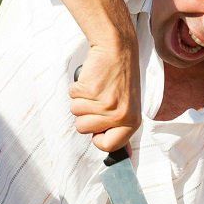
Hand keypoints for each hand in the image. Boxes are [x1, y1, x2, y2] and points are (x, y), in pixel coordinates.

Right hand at [71, 39, 140, 153]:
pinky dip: (77, 88)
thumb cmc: (121, 77)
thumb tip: (124, 155)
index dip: (97, 136)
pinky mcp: (91, 90)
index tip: (98, 124)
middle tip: (99, 98)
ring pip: (75, 113)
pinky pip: (72, 97)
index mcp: (131, 121)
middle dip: (85, 114)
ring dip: (80, 100)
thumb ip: (122, 129)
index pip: (108, 146)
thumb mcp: (129, 106)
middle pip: (84, 130)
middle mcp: (119, 115)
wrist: (117, 49)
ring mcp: (105, 103)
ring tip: (96, 88)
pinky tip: (91, 80)